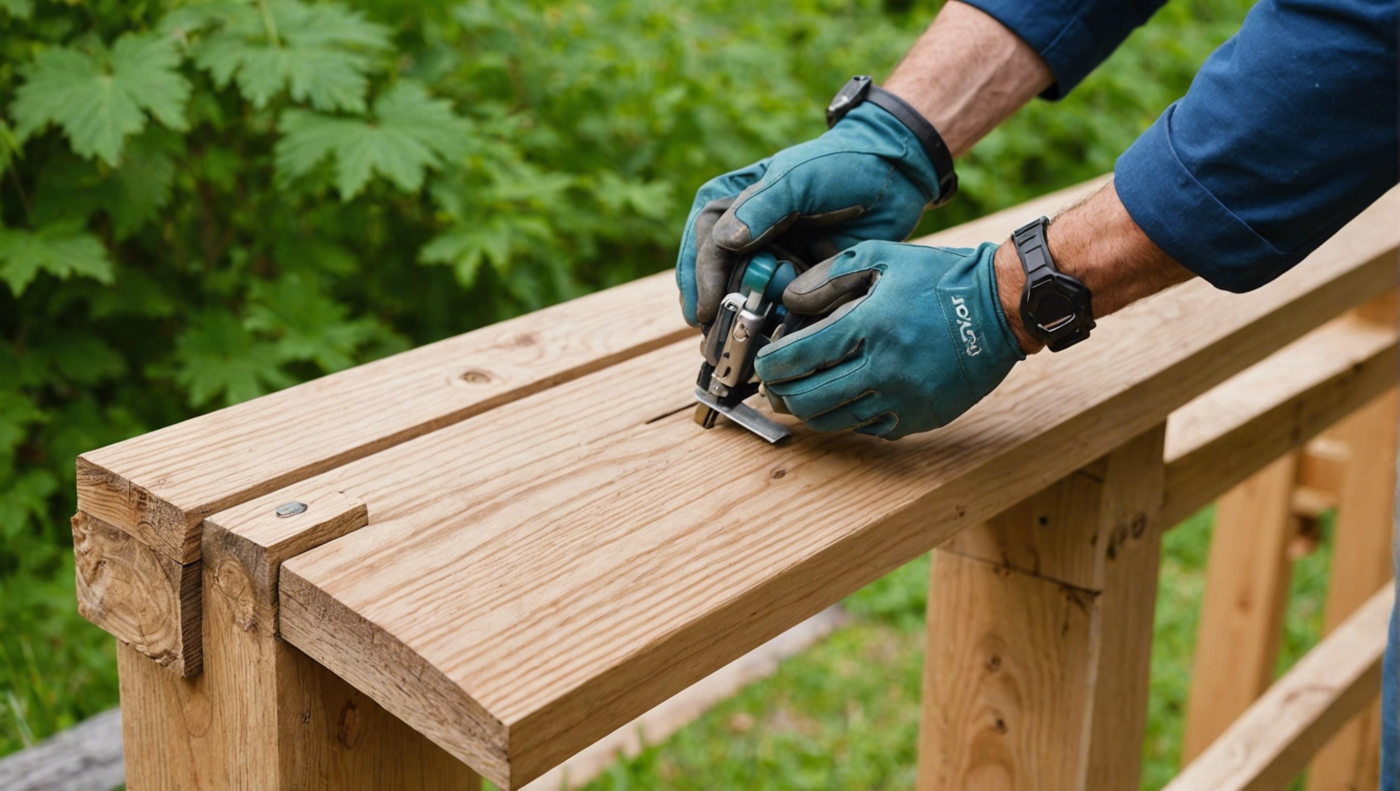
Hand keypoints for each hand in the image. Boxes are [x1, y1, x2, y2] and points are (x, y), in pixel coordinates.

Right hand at [675, 101, 948, 326]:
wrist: (895, 175)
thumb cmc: (842, 165)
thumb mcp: (798, 178)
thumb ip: (762, 206)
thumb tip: (726, 241)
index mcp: (730, 204)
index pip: (703, 244)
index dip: (701, 279)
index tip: (706, 309)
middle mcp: (742, 237)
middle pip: (717, 281)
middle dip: (718, 313)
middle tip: (718, 347)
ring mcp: (769, 263)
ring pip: (744, 302)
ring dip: (745, 326)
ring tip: (742, 355)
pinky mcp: (796, 283)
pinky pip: (777, 312)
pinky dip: (776, 329)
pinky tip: (776, 348)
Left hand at [754, 241, 1022, 438]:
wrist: (1002, 308)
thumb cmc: (939, 278)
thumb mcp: (883, 256)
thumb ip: (830, 274)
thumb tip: (789, 300)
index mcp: (871, 325)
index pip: (800, 357)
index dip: (769, 364)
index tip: (761, 362)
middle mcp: (885, 368)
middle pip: (808, 398)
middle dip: (779, 394)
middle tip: (770, 386)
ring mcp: (904, 399)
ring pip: (834, 421)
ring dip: (807, 412)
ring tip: (797, 398)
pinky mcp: (921, 418)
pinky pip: (868, 430)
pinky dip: (845, 419)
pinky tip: (840, 402)